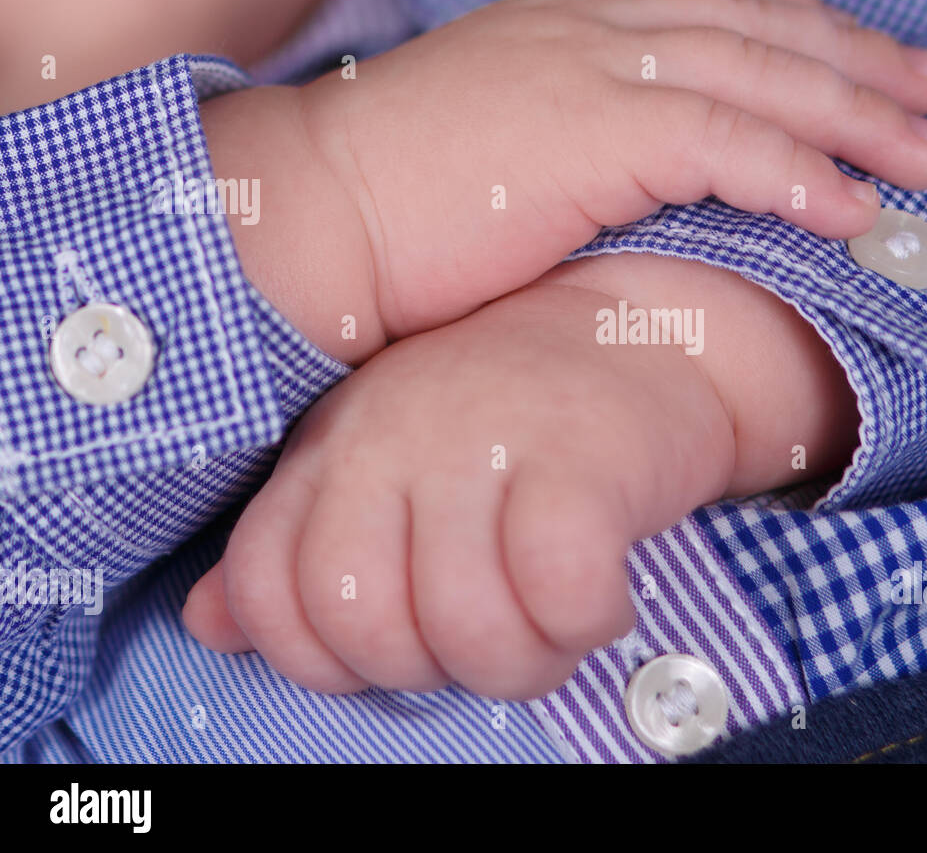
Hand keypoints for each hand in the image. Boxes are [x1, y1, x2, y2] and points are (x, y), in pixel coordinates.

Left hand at [182, 251, 860, 697]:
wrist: (640, 333)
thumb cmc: (509, 421)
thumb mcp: (381, 464)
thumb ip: (296, 543)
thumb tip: (211, 624)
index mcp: (334, 445)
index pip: (267, 589)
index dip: (327, 658)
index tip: (403, 644)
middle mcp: (394, 436)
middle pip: (362, 623)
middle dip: (431, 669)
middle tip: (490, 635)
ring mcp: (485, 440)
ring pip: (464, 627)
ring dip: (520, 661)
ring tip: (552, 626)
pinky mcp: (583, 457)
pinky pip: (561, 594)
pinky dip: (584, 622)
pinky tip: (601, 599)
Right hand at [208, 0, 926, 360]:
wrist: (316, 213)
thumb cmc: (406, 200)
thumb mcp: (516, 142)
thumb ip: (593, 138)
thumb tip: (657, 181)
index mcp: (578, 23)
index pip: (724, 8)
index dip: (813, 32)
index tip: (879, 63)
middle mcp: (596, 27)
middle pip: (764, 29)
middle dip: (862, 62)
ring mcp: (594, 69)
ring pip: (763, 77)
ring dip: (859, 118)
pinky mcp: (591, 129)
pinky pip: (726, 143)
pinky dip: (799, 172)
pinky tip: (855, 209)